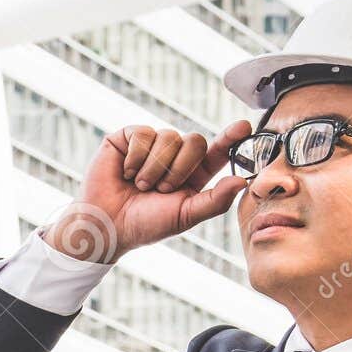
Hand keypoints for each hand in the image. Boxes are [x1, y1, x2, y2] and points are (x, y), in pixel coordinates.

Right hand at [43, 122, 252, 263]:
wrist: (106, 225)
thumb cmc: (145, 225)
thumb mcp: (185, 216)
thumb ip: (215, 200)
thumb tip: (242, 182)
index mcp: (191, 175)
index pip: (216, 151)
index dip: (231, 138)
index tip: (244, 126)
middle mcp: (173, 157)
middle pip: (194, 140)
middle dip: (180, 167)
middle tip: (161, 189)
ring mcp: (150, 145)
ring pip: (169, 137)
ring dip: (154, 167)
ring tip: (139, 185)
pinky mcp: (127, 138)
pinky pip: (143, 133)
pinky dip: (135, 157)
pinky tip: (125, 172)